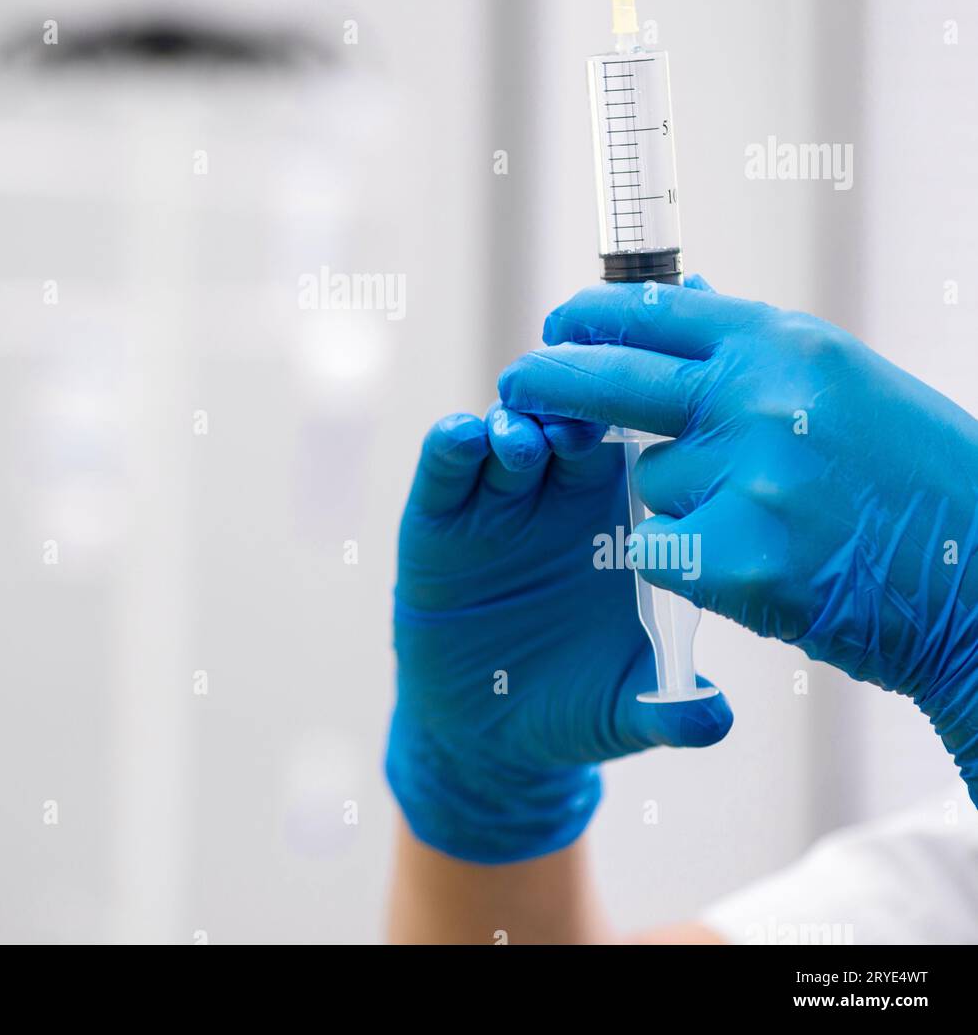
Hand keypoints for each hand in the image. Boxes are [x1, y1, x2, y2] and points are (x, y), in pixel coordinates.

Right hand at [386, 404, 731, 864]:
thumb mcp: (628, 708)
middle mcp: (556, 497)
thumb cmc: (576, 708)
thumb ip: (671, 707)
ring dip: (513, 424)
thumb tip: (716, 720)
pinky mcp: (435, 519)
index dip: (639, 430)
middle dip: (572, 412)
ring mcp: (495, 503)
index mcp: (615, 522)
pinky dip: (451, 443)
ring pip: (505, 435)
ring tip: (520, 444)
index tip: (649, 426)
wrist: (490, 738)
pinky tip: (461, 437)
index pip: (632, 454)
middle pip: (567, 426)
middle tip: (576, 425)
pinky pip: (444, 468)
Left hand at [497, 281, 977, 803]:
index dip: (590, 316)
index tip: (558, 324)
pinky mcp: (736, 559)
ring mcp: (745, 479)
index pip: (651, 310)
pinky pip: (657, 550)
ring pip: (651, 482)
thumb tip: (687, 296)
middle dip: (549, 379)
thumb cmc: (922, 480)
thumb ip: (757, 348)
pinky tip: (759, 566)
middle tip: (515, 380)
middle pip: (607, 379)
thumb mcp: (845, 383)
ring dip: (686, 501)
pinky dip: (689, 561)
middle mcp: (756, 398)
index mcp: (783, 344)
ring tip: (775, 519)